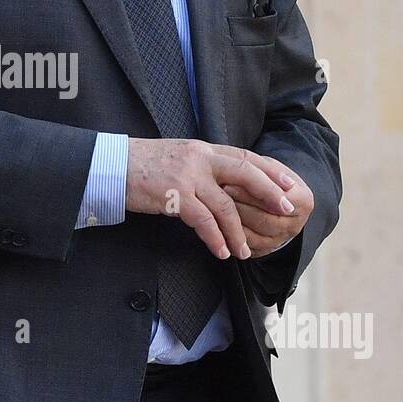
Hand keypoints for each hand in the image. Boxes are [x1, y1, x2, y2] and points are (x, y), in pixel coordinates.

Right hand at [125, 137, 297, 260]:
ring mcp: (187, 177)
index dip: (270, 171)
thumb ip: (203, 167)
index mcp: (203, 149)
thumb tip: (224, 185)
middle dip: (269, 192)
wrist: (111, 166)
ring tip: (244, 252)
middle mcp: (199, 159)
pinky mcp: (173, 196)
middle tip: (285, 211)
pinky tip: (221, 251)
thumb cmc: (143, 166)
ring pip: (225, 205)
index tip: (290, 184)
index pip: (245, 157)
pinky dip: (215, 238)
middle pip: (245, 173)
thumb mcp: (178, 158)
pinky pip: (202, 221)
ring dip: (238, 232)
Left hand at [222, 170, 313, 255]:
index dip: (251, 191)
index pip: (276, 198)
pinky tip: (217, 225)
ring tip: (215, 211)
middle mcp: (296, 224)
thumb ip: (261, 170)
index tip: (229, 182)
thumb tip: (244, 175)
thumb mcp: (269, 167)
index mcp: (303, 200)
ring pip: (255, 236)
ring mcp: (281, 240)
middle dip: (239, 208)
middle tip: (217, 198)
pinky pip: (246, 247)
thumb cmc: (270, 178)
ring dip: (232, 224)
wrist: (275, 196)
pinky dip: (231, 237)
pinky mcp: (266, 250)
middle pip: (265, 220)